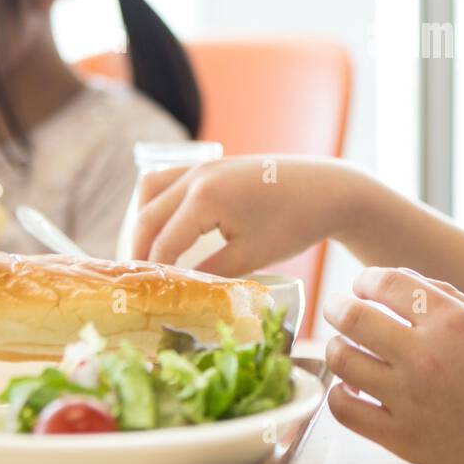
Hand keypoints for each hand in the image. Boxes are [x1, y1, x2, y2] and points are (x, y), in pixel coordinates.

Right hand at [131, 155, 362, 272]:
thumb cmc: (294, 223)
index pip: (163, 243)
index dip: (152, 274)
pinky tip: (165, 227)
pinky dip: (158, 202)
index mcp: (204, 198)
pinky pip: (169, 180)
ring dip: (143, 222)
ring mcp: (203, 166)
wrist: (328, 189)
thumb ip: (211, 274)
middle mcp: (196, 176)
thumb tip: (182, 292)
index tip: (143, 298)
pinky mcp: (213, 165)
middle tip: (135, 283)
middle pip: (147, 216)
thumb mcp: (250, 256)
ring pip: (151, 191)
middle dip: (137, 250)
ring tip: (146, 255)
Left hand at [322, 266, 463, 463]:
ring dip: (336, 348)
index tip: (364, 286)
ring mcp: (410, 398)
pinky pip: (346, 410)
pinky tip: (348, 389)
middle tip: (338, 309)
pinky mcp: (401, 437)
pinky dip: (338, 395)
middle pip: (355, 318)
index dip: (367, 280)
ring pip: (343, 360)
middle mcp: (426, 355)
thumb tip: (402, 278)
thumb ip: (449, 297)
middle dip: (339, 308)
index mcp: (453, 322)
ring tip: (342, 348)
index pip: (388, 283)